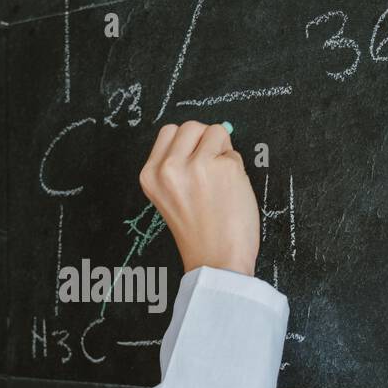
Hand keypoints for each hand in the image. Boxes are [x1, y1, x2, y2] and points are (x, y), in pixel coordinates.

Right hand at [137, 121, 259, 276]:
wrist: (217, 260)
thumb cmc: (198, 233)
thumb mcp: (170, 196)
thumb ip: (177, 165)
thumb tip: (206, 134)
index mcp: (151, 175)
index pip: (169, 132)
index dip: (187, 143)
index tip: (193, 162)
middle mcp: (169, 168)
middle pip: (191, 126)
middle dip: (205, 141)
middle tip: (209, 173)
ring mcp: (197, 166)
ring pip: (215, 131)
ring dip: (223, 152)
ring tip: (219, 182)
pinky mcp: (225, 168)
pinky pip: (234, 153)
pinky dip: (237, 169)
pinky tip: (231, 192)